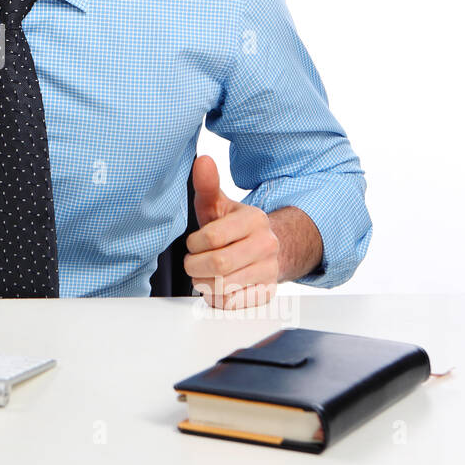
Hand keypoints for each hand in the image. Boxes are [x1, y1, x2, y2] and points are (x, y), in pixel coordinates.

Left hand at [184, 155, 278, 308]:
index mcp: (254, 220)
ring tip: (204, 273)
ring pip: (223, 286)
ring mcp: (269, 271)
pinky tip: (218, 286)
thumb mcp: (220, 206)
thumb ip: (207, 186)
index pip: (212, 237)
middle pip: (218, 264)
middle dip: (195, 265)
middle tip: (193, 262)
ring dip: (204, 282)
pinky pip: (232, 303)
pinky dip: (217, 298)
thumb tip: (203, 161)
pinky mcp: (266, 293)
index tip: (194, 243)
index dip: (194, 244)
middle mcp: (266, 245)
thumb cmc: (235, 227)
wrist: (271, 248)